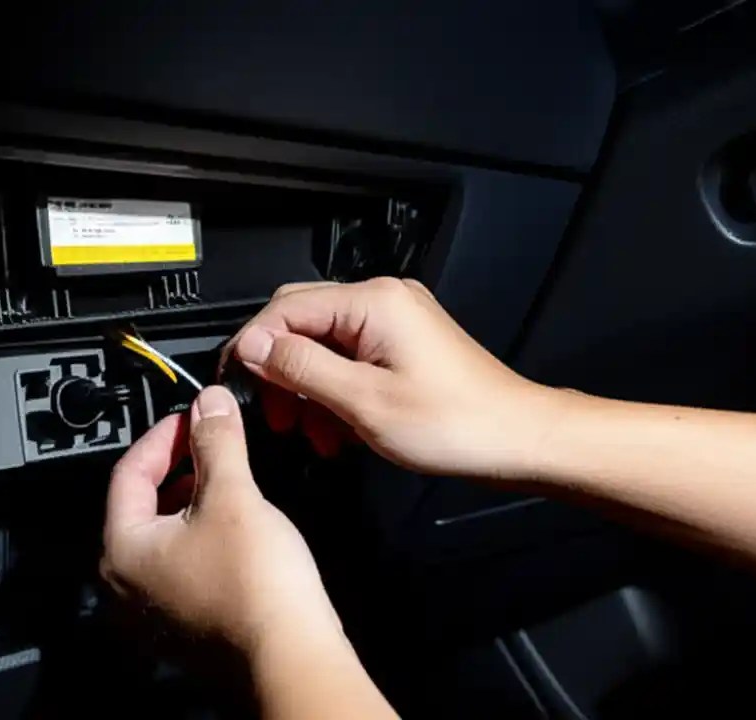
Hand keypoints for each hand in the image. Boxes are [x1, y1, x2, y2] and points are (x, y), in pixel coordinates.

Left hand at [100, 385, 341, 655]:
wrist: (291, 658)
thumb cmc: (254, 585)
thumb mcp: (233, 495)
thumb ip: (216, 441)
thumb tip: (209, 402)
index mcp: (122, 549)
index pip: (128, 471)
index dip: (164, 435)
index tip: (196, 416)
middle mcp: (128, 584)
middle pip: (143, 503)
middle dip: (181, 466)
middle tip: (214, 441)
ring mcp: (157, 608)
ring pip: (167, 534)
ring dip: (195, 498)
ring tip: (232, 479)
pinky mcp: (188, 623)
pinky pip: (187, 564)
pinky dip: (206, 534)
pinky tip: (241, 526)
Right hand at [224, 277, 566, 477]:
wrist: (517, 439)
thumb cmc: (458, 424)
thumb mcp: (364, 402)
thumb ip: (302, 369)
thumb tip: (255, 347)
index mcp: (373, 303)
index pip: (284, 308)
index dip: (254, 347)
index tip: (239, 383)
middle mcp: (383, 301)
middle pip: (300, 322)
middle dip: (278, 370)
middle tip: (273, 413)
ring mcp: (394, 322)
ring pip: (322, 345)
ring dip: (305, 389)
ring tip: (309, 432)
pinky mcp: (401, 346)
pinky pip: (348, 359)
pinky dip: (332, 392)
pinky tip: (334, 429)